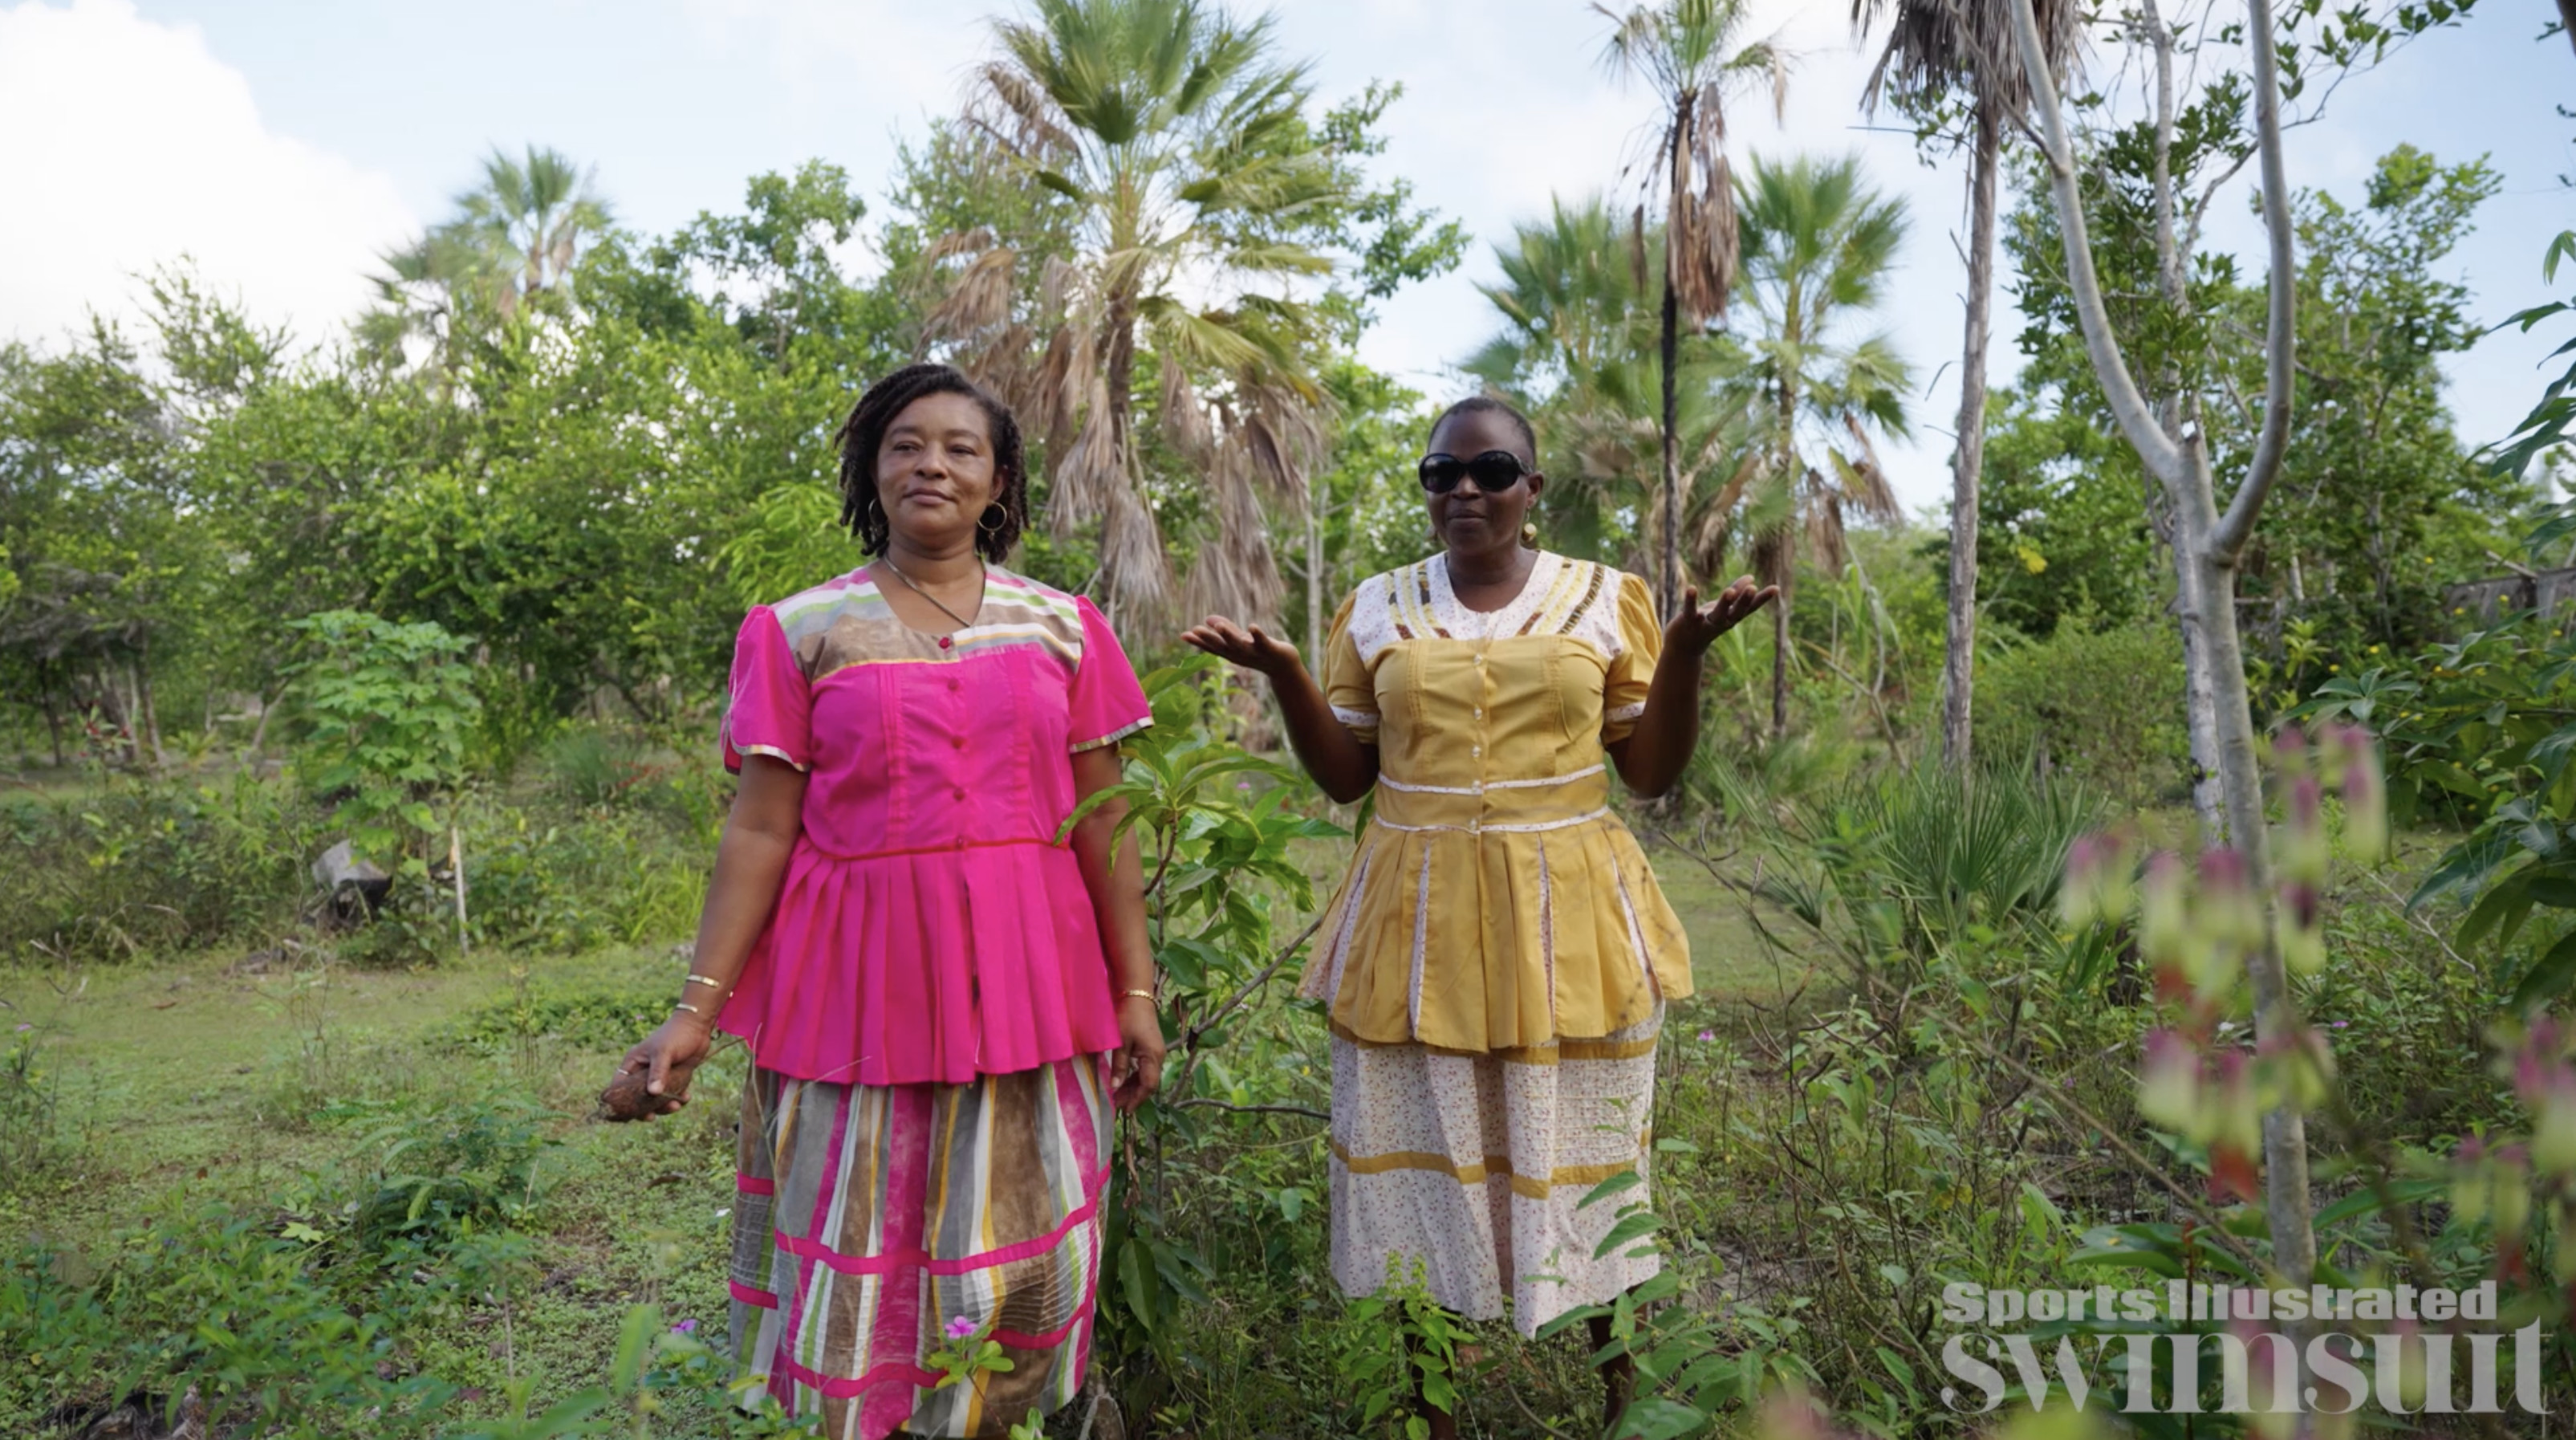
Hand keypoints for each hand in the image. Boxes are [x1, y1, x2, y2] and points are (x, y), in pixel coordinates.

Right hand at [613, 1013, 712, 1118]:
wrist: (698, 1026)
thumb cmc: (676, 1035)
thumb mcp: (665, 1053)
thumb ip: (658, 1072)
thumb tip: (653, 1093)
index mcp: (633, 1063)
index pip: (619, 1086)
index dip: (619, 1102)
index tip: (627, 1115)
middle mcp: (643, 1071)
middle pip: (637, 1097)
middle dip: (645, 1109)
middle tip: (652, 1117)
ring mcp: (658, 1075)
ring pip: (656, 1099)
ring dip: (664, 1106)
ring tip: (676, 1106)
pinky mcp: (673, 1077)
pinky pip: (671, 1094)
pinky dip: (678, 1099)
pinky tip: (686, 1098)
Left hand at [1108, 993, 1164, 1113]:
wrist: (1137, 996)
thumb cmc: (1128, 1017)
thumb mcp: (1120, 1043)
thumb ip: (1119, 1066)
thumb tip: (1115, 1087)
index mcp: (1153, 1056)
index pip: (1148, 1085)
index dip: (1137, 1099)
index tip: (1125, 1110)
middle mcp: (1159, 1056)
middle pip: (1149, 1083)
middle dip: (1134, 1096)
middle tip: (1117, 1105)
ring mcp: (1156, 1051)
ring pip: (1147, 1076)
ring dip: (1134, 1087)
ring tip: (1118, 1096)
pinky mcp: (1152, 1047)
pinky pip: (1145, 1068)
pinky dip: (1135, 1077)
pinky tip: (1124, 1081)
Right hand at [1180, 615, 1301, 680]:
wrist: (1284, 667)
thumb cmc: (1260, 652)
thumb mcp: (1241, 640)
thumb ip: (1226, 629)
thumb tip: (1208, 618)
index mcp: (1232, 652)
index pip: (1213, 647)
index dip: (1198, 641)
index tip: (1183, 635)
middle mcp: (1241, 654)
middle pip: (1223, 646)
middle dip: (1209, 638)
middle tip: (1195, 630)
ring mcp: (1255, 653)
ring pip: (1240, 644)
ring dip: (1229, 635)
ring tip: (1219, 626)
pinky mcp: (1270, 649)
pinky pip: (1263, 641)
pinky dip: (1257, 634)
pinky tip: (1252, 626)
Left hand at [1668, 576, 1778, 655]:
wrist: (1684, 646)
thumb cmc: (1707, 622)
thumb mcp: (1723, 607)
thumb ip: (1736, 592)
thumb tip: (1751, 577)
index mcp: (1732, 617)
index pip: (1750, 607)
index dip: (1762, 598)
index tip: (1776, 588)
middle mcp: (1722, 622)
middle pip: (1736, 612)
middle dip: (1744, 601)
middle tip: (1753, 588)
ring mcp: (1705, 623)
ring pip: (1717, 614)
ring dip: (1723, 603)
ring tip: (1730, 591)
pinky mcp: (1688, 622)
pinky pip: (1690, 611)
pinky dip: (1690, 600)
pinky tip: (1691, 588)